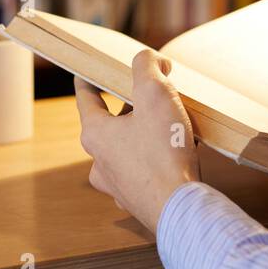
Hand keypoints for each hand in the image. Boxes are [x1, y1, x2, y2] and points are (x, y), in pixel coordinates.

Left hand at [74, 50, 199, 234]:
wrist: (181, 209)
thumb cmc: (164, 151)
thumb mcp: (155, 94)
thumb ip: (148, 67)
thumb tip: (150, 59)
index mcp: (96, 134)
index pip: (86, 98)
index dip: (89, 79)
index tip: (89, 69)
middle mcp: (100, 161)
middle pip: (111, 122)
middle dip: (132, 106)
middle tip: (155, 94)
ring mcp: (117, 184)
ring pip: (127, 147)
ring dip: (145, 133)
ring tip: (172, 124)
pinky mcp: (137, 199)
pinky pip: (143, 170)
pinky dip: (156, 158)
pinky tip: (178, 153)